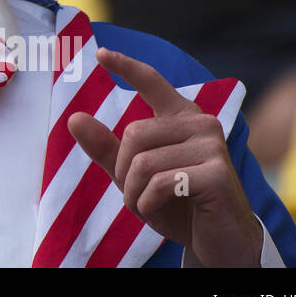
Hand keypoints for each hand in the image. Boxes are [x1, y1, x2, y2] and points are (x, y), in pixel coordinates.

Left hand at [68, 47, 263, 266]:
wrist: (219, 243)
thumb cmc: (177, 206)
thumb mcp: (134, 177)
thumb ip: (107, 148)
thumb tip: (75, 118)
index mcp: (181, 118)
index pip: (152, 82)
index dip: (126, 66)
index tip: (100, 53)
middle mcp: (201, 124)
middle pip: (134, 134)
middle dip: (125, 172)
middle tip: (138, 195)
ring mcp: (213, 146)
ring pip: (143, 162)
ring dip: (135, 193)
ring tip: (150, 205)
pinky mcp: (217, 173)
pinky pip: (160, 183)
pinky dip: (148, 204)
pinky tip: (160, 211)